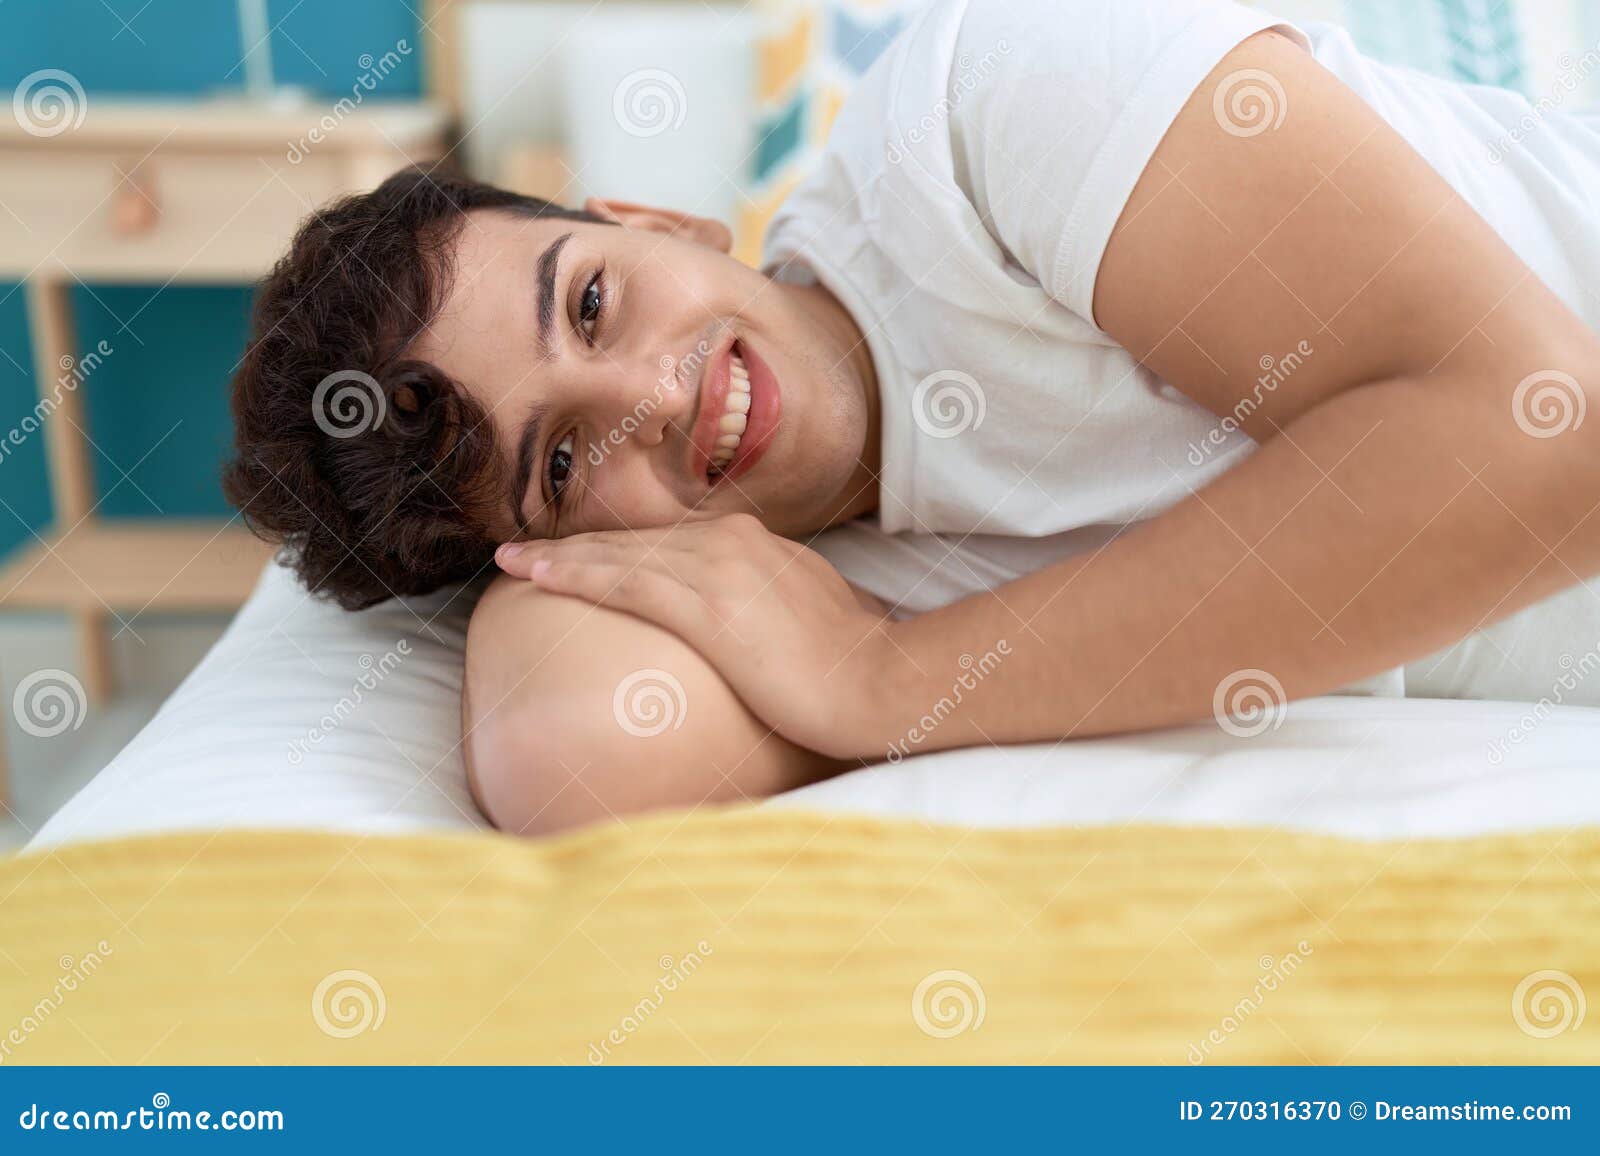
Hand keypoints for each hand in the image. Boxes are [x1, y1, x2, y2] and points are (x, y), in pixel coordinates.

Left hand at [494, 514, 899, 758]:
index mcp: (759, 546)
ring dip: (560, 557)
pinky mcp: (705, 605)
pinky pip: (621, 582)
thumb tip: (775, 632)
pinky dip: (572, 574)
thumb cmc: (861, 664)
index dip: (620, 545)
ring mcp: (717, 569)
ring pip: (619, 554)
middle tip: (523, 548)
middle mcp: (732, 543)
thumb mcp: (820, 617)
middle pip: (636, 540)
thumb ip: (785, 609)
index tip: (583, 552)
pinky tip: (535, 576)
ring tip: (512, 561)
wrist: (884, 679)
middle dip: (577, 544)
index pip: (671, 541)